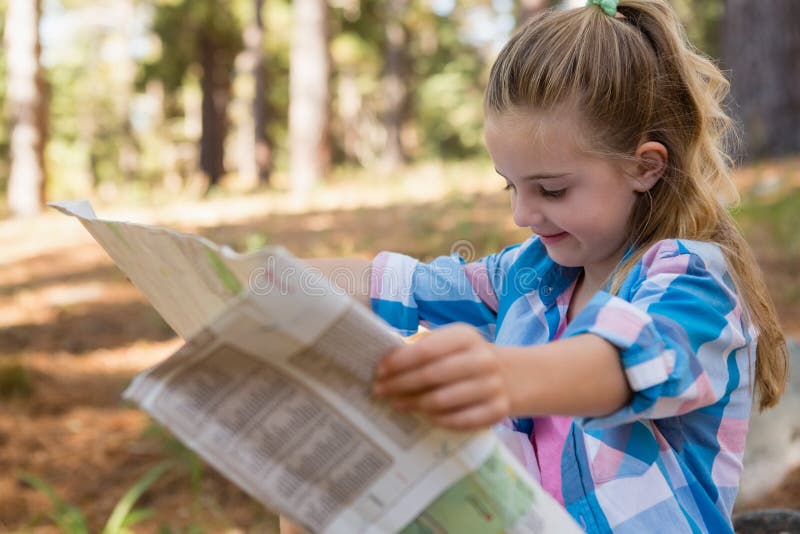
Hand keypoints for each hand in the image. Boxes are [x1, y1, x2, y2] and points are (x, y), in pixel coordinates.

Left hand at [373, 324, 510, 430]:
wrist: (510, 376)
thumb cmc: (464, 358)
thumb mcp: (449, 343)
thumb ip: (422, 348)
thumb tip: (386, 363)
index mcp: (467, 337)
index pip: (426, 349)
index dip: (400, 361)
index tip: (379, 371)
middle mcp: (483, 359)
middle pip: (432, 375)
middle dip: (401, 384)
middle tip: (380, 391)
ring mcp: (493, 386)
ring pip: (443, 400)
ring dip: (414, 404)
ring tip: (396, 404)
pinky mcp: (498, 410)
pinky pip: (459, 420)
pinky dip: (437, 419)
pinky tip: (423, 417)